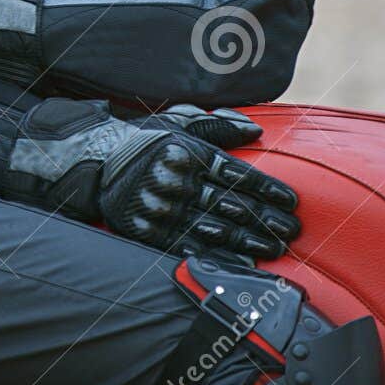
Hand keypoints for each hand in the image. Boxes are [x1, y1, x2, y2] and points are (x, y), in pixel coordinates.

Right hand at [10, 100, 300, 258]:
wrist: (92, 161)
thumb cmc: (140, 139)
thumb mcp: (175, 122)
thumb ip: (216, 125)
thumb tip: (254, 129)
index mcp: (188, 153)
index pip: (238, 175)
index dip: (268, 190)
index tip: (290, 201)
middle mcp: (178, 181)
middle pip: (233, 204)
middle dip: (267, 219)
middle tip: (293, 230)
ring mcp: (164, 208)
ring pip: (217, 227)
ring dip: (250, 239)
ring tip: (276, 248)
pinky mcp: (150, 230)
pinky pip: (191, 245)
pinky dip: (220, 255)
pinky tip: (243, 261)